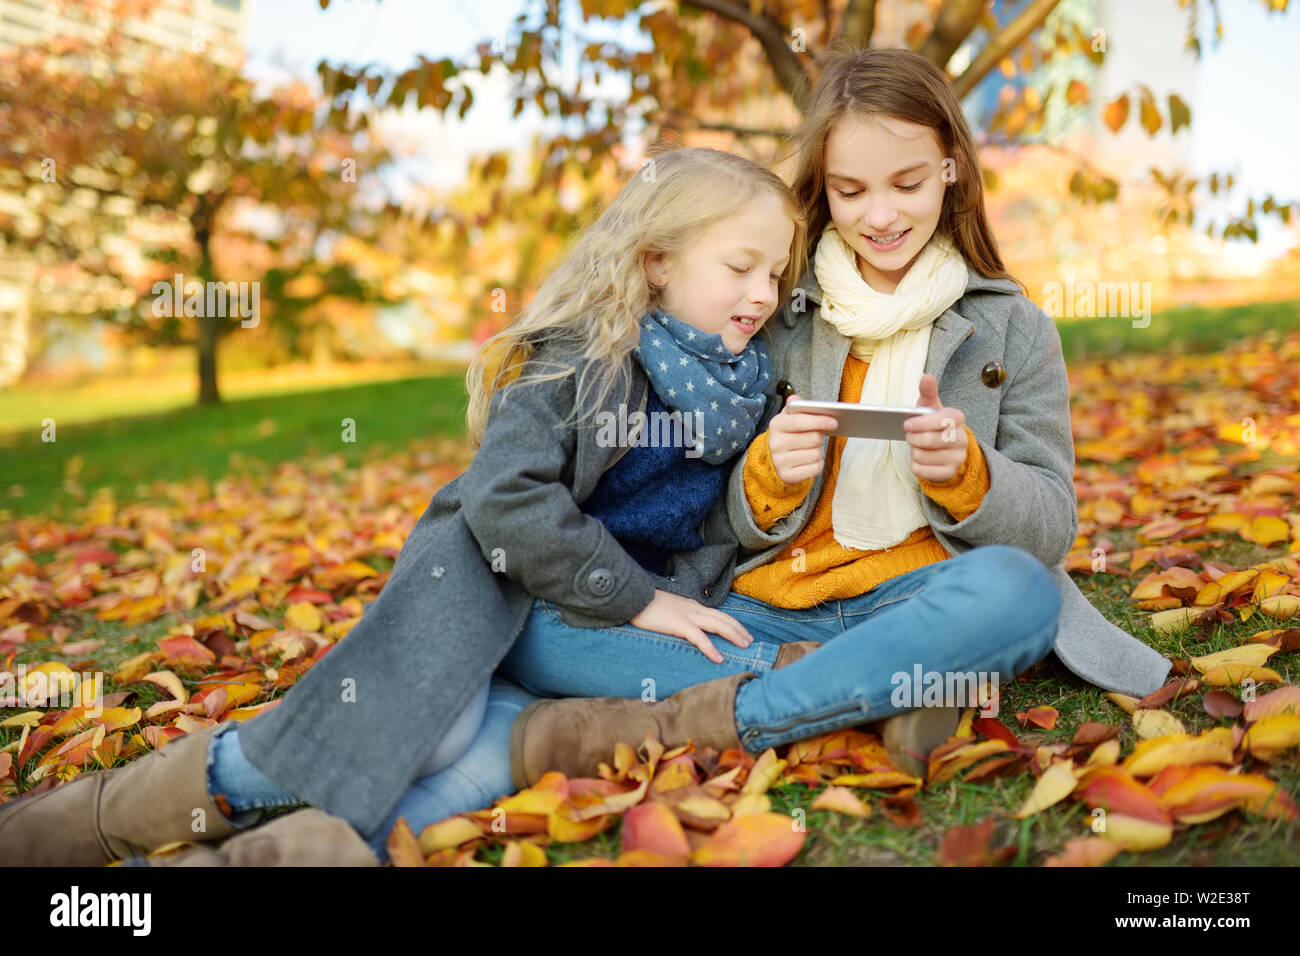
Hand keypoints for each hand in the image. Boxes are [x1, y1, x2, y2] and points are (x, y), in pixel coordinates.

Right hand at [630, 590, 752, 663]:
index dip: (733, 623)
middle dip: (739, 630)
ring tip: (744, 646)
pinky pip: (699, 638)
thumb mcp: (668, 609)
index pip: (718, 614)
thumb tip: (685, 626)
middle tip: (750, 641)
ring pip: (718, 625)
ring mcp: (687, 616)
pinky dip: (711, 648)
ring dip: (733, 636)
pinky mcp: (679, 625)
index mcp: (691, 606)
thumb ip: (679, 615)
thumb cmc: (646, 605)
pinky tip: (719, 658)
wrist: (633, 597)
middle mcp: (694, 609)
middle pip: (723, 619)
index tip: (744, 632)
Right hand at [767, 393, 838, 484]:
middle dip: (820, 436)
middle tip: (818, 436)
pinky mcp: (787, 476)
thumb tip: (795, 399)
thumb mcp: (789, 418)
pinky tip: (810, 460)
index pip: (799, 422)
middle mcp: (775, 444)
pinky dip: (817, 464)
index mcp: (776, 425)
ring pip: (816, 454)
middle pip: (813, 438)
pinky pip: (815, 468)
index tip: (834, 422)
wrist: (776, 460)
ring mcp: (780, 461)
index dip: (818, 421)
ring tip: (811, 448)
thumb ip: (795, 407)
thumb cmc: (789, 435)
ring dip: (819, 451)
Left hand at [902, 374, 967, 482]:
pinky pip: (924, 471)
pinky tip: (918, 459)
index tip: (906, 425)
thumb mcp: (930, 407)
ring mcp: (958, 457)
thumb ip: (928, 392)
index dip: (920, 424)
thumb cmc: (933, 423)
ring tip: (916, 447)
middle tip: (909, 437)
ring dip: (913, 452)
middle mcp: (962, 438)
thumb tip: (926, 376)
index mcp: (957, 418)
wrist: (945, 448)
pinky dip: (916, 466)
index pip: (939, 421)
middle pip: (929, 441)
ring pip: (923, 456)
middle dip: (913, 439)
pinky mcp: (950, 473)